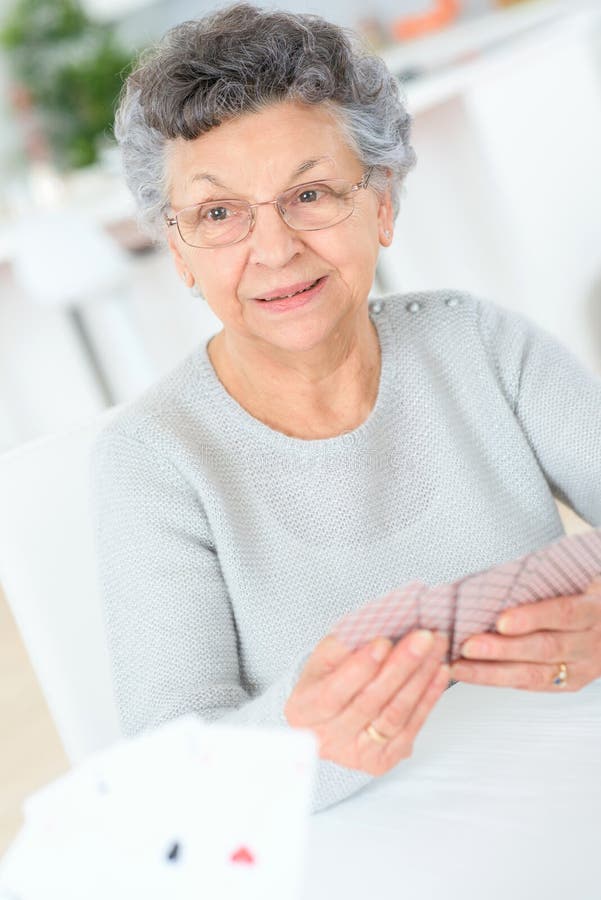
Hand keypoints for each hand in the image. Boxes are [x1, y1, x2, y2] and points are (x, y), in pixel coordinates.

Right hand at [284, 629, 449, 775]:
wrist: (329, 714)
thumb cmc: (326, 678)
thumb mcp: (324, 656)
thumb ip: (344, 644)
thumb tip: (377, 626)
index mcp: (304, 710)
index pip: (334, 693)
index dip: (360, 668)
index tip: (384, 642)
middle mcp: (327, 738)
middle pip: (369, 703)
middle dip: (400, 667)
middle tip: (423, 638)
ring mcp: (356, 754)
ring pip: (394, 716)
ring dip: (420, 679)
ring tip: (435, 650)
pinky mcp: (382, 759)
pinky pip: (410, 727)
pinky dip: (428, 698)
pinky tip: (437, 673)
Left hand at [449, 576, 600, 691]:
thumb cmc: (581, 593)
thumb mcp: (574, 580)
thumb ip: (546, 581)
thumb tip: (497, 580)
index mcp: (594, 608)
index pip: (565, 613)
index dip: (533, 618)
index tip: (501, 620)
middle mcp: (592, 641)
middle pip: (546, 648)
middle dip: (503, 649)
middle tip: (470, 645)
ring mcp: (583, 666)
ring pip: (536, 673)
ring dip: (493, 671)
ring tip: (462, 665)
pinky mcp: (570, 682)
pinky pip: (533, 685)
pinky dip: (499, 680)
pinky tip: (474, 673)